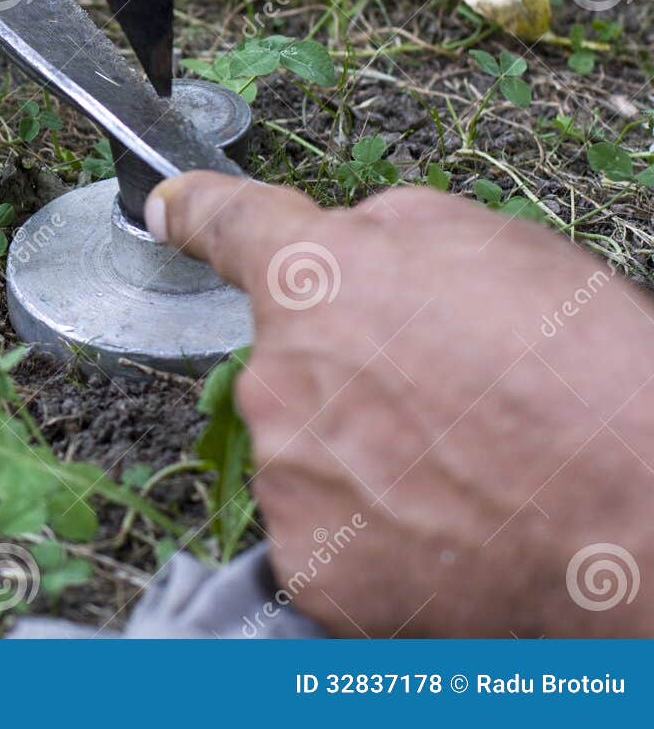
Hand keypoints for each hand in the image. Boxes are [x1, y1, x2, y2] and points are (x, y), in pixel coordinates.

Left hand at [145, 173, 653, 635]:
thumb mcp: (491, 244)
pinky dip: (374, 538)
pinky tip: (443, 532)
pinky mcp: (309, 564)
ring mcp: (287, 476)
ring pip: (307, 457)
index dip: (195, 212)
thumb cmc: (583, 376)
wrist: (637, 517)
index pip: (226, 224)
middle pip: (288, 367)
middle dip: (349, 380)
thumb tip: (342, 250)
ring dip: (362, 463)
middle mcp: (276, 376)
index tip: (170, 212)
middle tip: (445, 406)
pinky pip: (325, 536)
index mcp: (313, 279)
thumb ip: (383, 238)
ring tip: (461, 475)